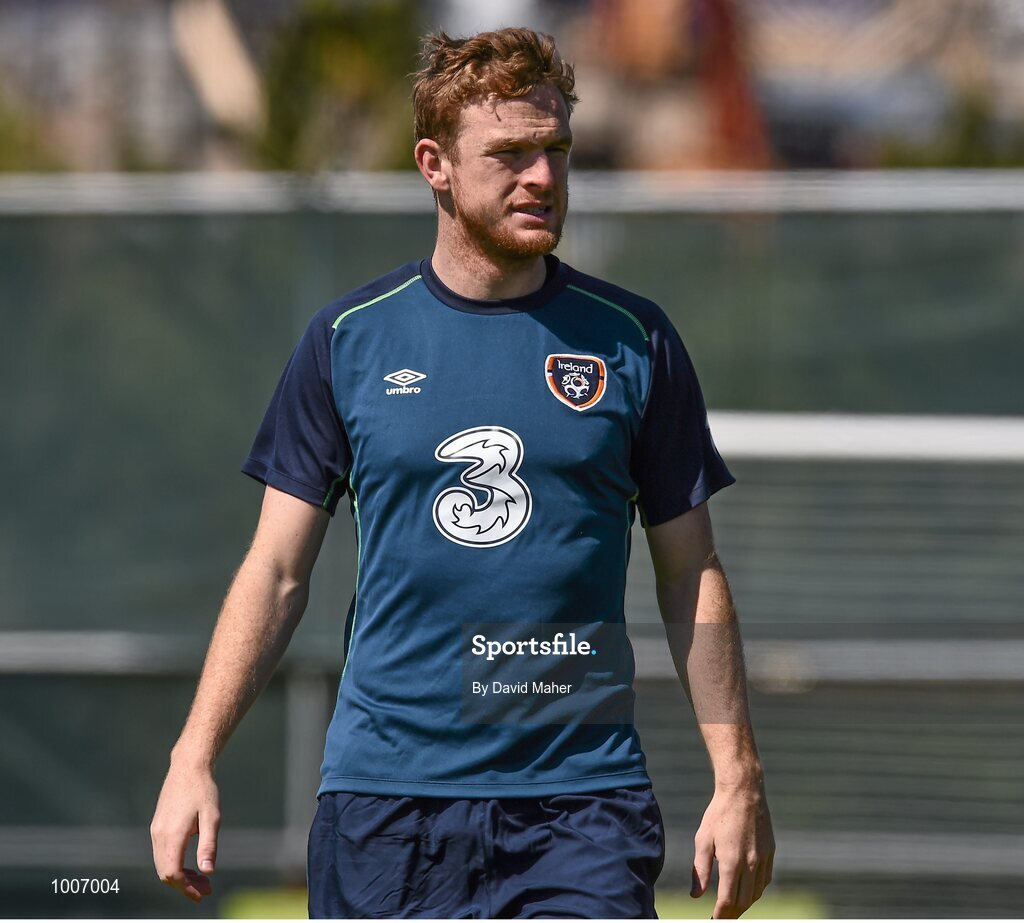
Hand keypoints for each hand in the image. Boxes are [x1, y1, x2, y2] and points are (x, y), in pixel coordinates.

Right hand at [150, 758, 220, 902]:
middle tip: (206, 889)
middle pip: (165, 872)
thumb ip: (208, 845)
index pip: (173, 872)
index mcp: (172, 834)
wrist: (188, 766)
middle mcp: (159, 835)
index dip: (186, 887)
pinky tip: (190, 864)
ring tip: (201, 879)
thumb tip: (208, 871)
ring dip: (179, 876)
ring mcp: (156, 830)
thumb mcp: (212, 817)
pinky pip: (161, 854)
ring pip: (161, 864)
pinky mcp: (157, 826)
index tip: (202, 894)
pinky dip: (174, 864)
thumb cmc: (203, 790)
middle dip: (184, 885)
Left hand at [690, 780, 774, 917]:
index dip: (721, 915)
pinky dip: (756, 891)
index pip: (728, 901)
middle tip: (721, 916)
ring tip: (732, 907)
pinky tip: (747, 890)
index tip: (713, 919)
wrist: (744, 792)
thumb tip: (696, 895)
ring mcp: (763, 859)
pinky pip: (765, 880)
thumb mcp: (703, 839)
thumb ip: (699, 870)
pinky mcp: (770, 852)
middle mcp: (751, 864)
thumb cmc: (719, 814)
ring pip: (756, 894)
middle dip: (732, 913)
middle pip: (744, 902)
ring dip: (744, 904)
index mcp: (732, 862)